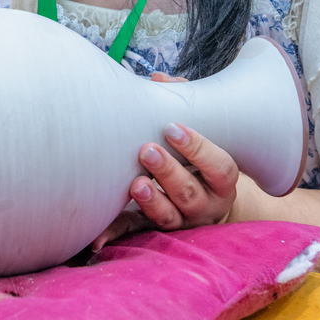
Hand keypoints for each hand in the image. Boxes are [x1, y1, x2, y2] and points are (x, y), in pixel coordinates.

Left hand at [90, 118, 239, 250]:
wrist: (207, 202)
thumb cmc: (199, 158)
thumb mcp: (202, 134)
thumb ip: (183, 103)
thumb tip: (158, 81)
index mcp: (222, 181)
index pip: (220, 167)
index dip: (199, 148)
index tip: (172, 128)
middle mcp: (207, 206)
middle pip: (191, 194)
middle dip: (169, 172)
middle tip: (146, 150)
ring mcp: (182, 222)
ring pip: (169, 217)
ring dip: (151, 201)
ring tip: (134, 184)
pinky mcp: (155, 232)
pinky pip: (135, 233)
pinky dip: (115, 235)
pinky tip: (97, 239)